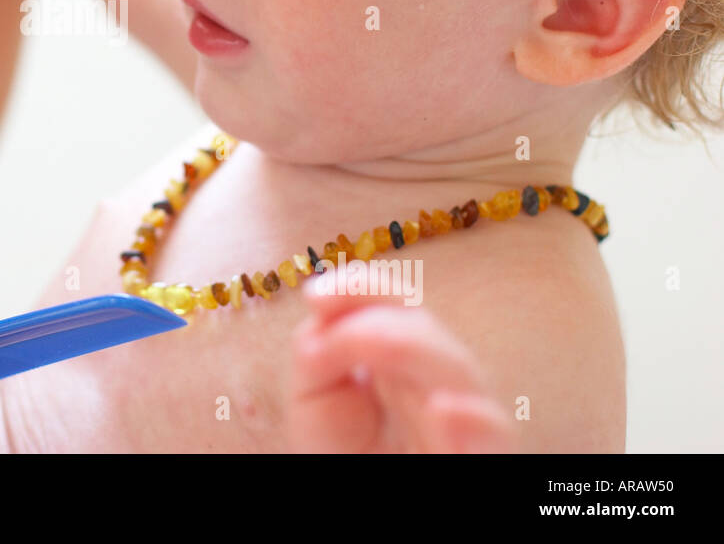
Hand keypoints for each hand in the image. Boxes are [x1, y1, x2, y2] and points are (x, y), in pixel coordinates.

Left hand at [288, 262, 516, 452]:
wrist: (357, 534)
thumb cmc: (344, 457)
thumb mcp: (317, 404)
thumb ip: (320, 356)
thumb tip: (323, 319)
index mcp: (406, 372)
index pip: (401, 312)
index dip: (368, 291)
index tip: (317, 296)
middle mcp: (443, 397)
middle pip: (436, 345)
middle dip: (386, 328)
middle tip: (335, 333)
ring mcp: (464, 437)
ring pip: (468, 387)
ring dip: (425, 360)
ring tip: (379, 345)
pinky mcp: (475, 464)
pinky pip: (493, 448)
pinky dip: (475, 428)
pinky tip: (448, 413)